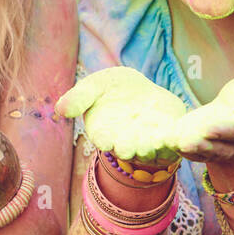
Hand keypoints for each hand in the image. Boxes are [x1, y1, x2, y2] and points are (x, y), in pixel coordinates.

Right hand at [56, 66, 186, 164]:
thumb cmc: (111, 89)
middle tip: (129, 147)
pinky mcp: (169, 135)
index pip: (104, 139)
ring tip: (153, 142)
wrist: (139, 91)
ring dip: (151, 147)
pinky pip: (172, 141)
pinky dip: (173, 140)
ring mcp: (148, 142)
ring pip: (150, 148)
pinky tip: (173, 135)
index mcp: (104, 132)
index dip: (105, 139)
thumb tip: (59, 108)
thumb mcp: (94, 86)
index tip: (106, 140)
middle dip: (129, 147)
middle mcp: (125, 141)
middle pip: (127, 148)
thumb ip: (79, 97)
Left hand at [173, 75, 233, 165]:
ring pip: (204, 153)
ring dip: (188, 149)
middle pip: (219, 147)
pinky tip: (168, 142)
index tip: (208, 128)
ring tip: (173, 141)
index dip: (225, 131)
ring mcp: (221, 152)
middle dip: (201, 144)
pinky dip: (180, 150)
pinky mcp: (205, 152)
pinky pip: (194, 154)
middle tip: (184, 140)